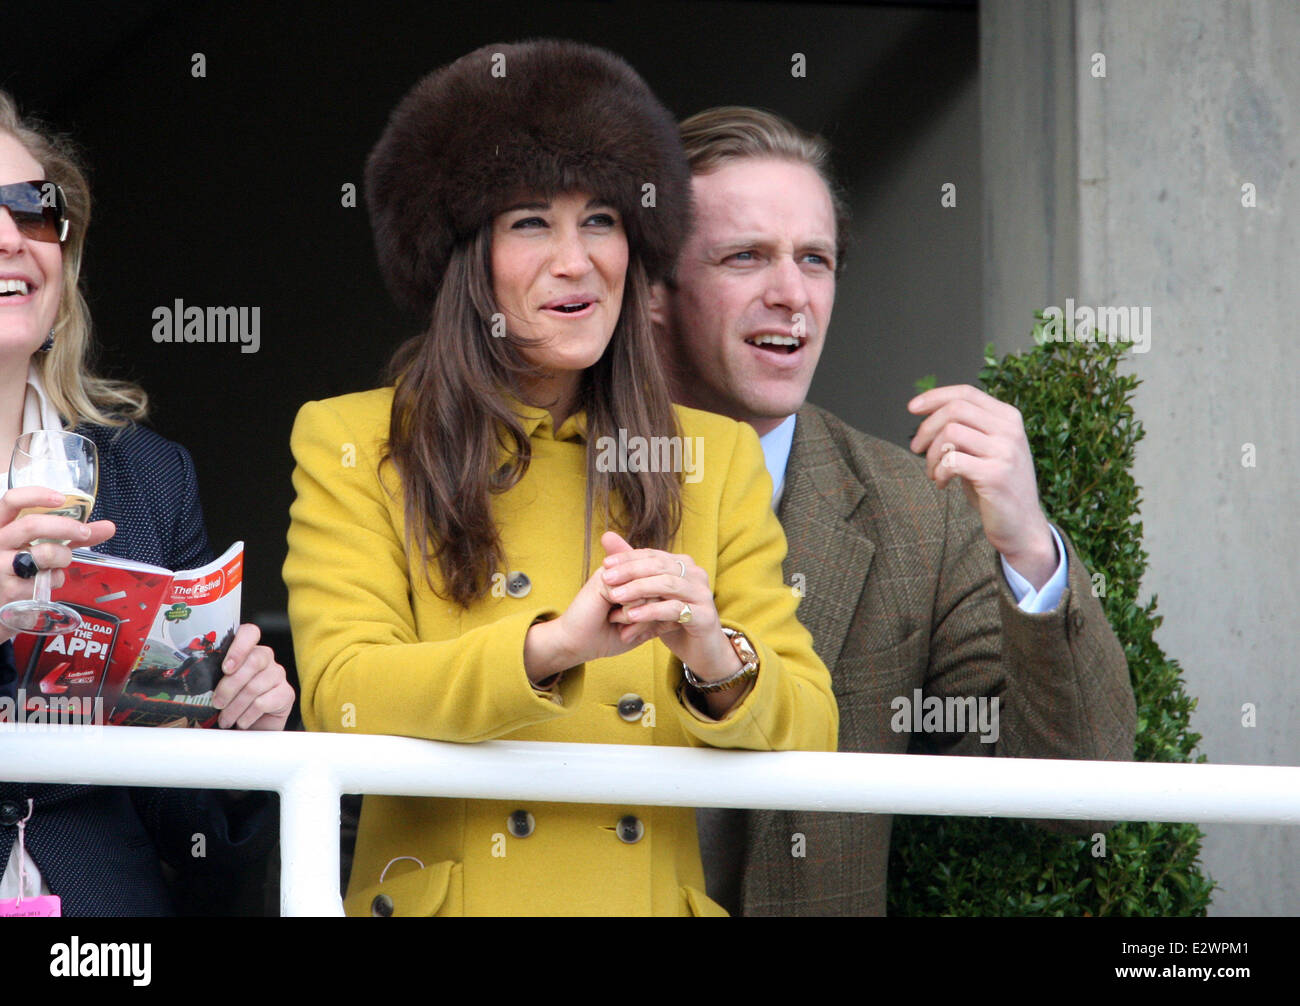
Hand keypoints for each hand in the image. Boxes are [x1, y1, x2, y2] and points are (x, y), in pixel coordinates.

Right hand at [0, 487, 114, 642]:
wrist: (4, 607)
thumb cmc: (21, 571)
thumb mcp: (41, 546)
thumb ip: (71, 536)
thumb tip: (107, 527)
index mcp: (0, 527)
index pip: (11, 501)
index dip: (36, 495)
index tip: (60, 499)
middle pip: (31, 525)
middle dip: (66, 527)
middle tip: (84, 532)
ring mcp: (0, 567)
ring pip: (43, 553)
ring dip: (63, 556)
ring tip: (61, 562)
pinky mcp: (10, 591)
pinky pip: (46, 579)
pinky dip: (57, 579)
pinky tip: (48, 582)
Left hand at [211, 622, 293, 729]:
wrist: (248, 730)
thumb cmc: (229, 706)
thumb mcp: (217, 688)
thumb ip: (212, 678)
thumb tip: (196, 679)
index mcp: (246, 651)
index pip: (250, 633)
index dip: (239, 648)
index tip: (225, 668)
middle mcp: (266, 659)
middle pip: (254, 661)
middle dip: (230, 686)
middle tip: (217, 703)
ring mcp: (278, 675)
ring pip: (255, 686)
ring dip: (235, 707)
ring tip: (226, 719)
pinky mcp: (287, 694)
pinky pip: (263, 702)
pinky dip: (247, 716)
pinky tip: (242, 721)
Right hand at [524, 533, 662, 680]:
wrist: (577, 644)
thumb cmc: (607, 637)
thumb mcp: (640, 628)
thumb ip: (660, 618)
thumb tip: (687, 613)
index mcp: (634, 582)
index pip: (663, 588)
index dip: (660, 611)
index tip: (644, 630)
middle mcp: (625, 573)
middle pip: (660, 587)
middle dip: (652, 614)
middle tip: (630, 631)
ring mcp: (615, 574)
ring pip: (650, 590)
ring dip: (640, 615)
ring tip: (623, 628)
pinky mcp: (604, 580)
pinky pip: (634, 594)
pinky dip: (630, 614)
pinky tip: (616, 621)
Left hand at [599, 532, 739, 678]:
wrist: (701, 651)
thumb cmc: (673, 620)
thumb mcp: (651, 594)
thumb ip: (631, 566)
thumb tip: (606, 535)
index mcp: (684, 565)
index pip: (653, 555)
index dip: (628, 557)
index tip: (605, 564)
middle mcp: (696, 575)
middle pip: (660, 566)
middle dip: (630, 571)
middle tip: (606, 578)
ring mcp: (703, 594)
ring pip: (667, 584)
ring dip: (638, 589)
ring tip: (615, 596)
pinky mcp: (705, 616)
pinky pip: (675, 609)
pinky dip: (652, 611)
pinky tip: (633, 615)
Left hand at [908, 385, 1056, 587]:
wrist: (1022, 526)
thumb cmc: (996, 487)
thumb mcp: (985, 450)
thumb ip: (967, 429)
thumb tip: (927, 411)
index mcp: (1008, 418)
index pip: (966, 393)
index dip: (934, 396)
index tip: (912, 408)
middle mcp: (1010, 430)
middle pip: (955, 409)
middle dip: (926, 427)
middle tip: (916, 448)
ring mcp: (1005, 452)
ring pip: (950, 432)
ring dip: (931, 454)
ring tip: (933, 472)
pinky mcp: (995, 475)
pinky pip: (951, 461)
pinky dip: (937, 472)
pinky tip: (941, 483)